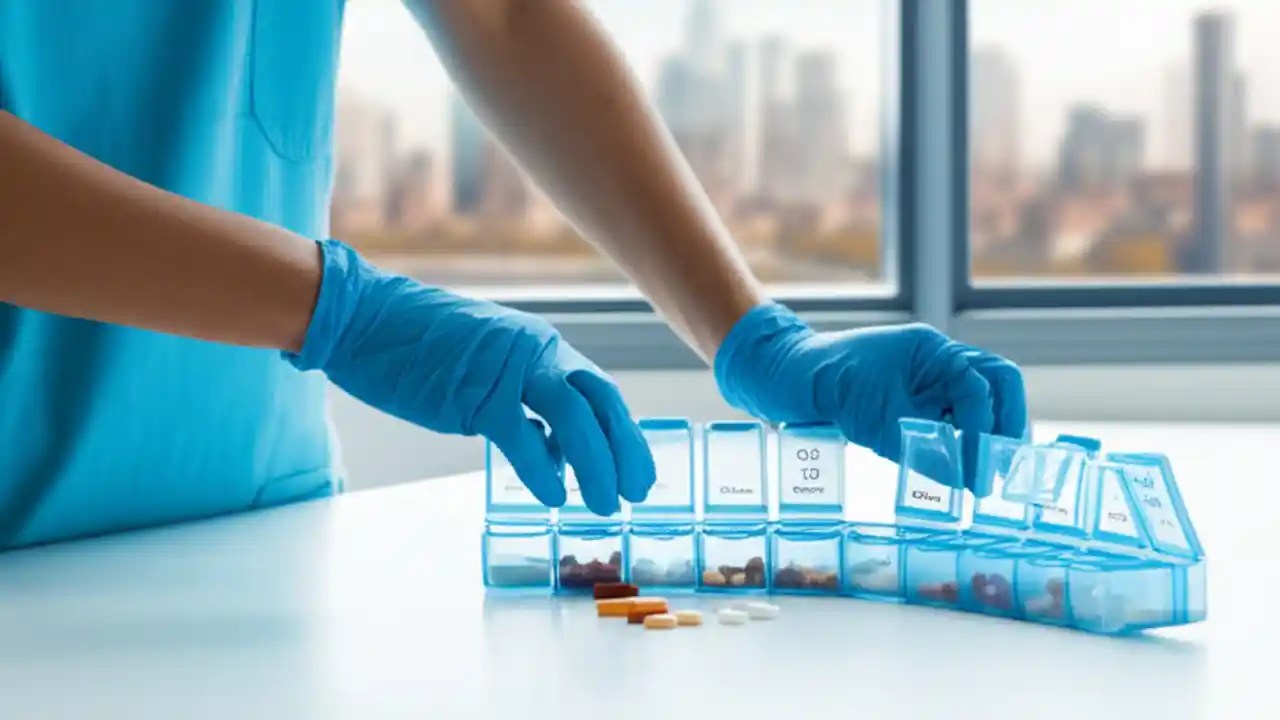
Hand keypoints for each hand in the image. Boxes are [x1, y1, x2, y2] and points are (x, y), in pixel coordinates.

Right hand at [286, 239, 654, 515]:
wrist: (364, 318)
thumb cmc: (419, 347)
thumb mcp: (488, 368)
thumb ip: (525, 401)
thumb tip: (554, 448)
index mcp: (540, 346)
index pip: (600, 392)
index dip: (625, 433)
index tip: (638, 469)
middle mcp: (535, 353)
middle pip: (601, 403)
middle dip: (626, 450)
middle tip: (638, 491)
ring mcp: (507, 371)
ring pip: (574, 421)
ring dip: (597, 466)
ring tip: (604, 505)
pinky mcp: (474, 394)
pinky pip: (523, 437)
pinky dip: (544, 470)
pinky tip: (554, 495)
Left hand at [714, 303, 1026, 494]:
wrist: (781, 375)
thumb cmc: (818, 381)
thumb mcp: (868, 419)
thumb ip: (916, 446)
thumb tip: (961, 479)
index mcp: (928, 349)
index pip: (978, 386)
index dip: (983, 429)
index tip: (979, 469)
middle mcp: (936, 360)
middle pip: (998, 382)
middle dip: (1006, 424)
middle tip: (1002, 469)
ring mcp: (927, 378)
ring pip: (981, 400)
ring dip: (989, 433)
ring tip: (986, 474)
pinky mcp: (915, 400)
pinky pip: (953, 417)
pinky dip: (963, 440)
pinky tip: (960, 469)